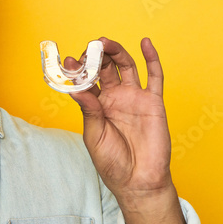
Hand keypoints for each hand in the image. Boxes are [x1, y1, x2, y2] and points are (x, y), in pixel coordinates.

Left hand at [68, 38, 172, 202]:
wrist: (139, 181)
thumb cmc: (113, 163)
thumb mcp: (94, 136)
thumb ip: (89, 110)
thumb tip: (77, 87)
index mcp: (96, 106)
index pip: (86, 81)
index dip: (78, 70)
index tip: (68, 61)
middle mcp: (115, 98)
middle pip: (105, 68)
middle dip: (96, 55)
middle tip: (89, 48)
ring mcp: (134, 98)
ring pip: (126, 66)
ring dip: (116, 51)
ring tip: (105, 42)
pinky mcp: (153, 102)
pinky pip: (154, 76)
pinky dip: (151, 58)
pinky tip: (145, 43)